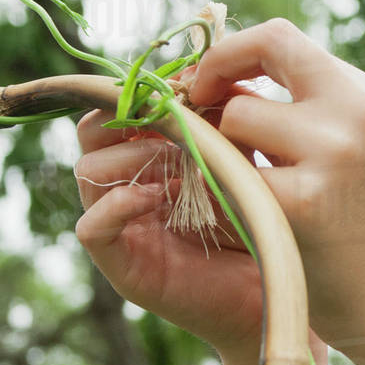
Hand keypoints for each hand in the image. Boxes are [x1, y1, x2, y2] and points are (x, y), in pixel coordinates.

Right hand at [74, 107, 264, 354]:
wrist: (276, 294)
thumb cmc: (262, 225)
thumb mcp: (243, 161)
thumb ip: (225, 121)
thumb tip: (211, 71)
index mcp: (150, 157)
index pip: (119, 108)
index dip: (143, 93)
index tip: (183, 90)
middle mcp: (128, 186)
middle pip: (92, 133)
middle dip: (128, 118)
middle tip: (173, 122)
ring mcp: (121, 226)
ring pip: (88, 172)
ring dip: (130, 158)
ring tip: (175, 165)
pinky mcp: (123, 265)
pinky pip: (90, 227)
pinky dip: (118, 205)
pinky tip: (159, 197)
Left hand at [188, 18, 364, 339]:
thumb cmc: (359, 228)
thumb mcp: (345, 149)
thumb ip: (297, 108)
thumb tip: (219, 77)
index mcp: (362, 94)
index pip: (280, 35)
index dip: (231, 51)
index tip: (208, 84)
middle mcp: (353, 110)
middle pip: (261, 50)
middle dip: (213, 75)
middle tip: (194, 109)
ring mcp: (332, 151)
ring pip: (236, 118)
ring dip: (224, 152)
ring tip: (250, 190)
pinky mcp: (302, 200)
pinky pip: (228, 176)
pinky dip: (224, 196)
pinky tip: (254, 224)